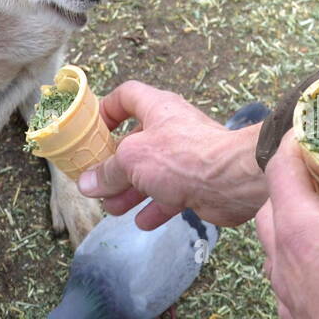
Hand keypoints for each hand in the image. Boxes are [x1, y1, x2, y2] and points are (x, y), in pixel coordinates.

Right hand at [75, 81, 267, 228]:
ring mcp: (185, 156)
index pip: (127, 96)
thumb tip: (86, 183)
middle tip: (98, 183)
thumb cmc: (181, 156)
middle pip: (135, 142)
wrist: (233, 180)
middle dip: (115, 165)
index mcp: (156, 109)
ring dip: (131, 190)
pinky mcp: (197, 182)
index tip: (93, 130)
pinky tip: (142, 222)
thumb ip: (108, 171)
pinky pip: (170, 194)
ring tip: (113, 208)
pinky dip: (155, 207)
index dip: (107, 109)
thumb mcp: (133, 159)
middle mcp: (171, 128)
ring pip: (151, 172)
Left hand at [256, 130, 318, 318]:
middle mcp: (281, 261)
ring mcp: (288, 295)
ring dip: (295, 230)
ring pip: (277, 248)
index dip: (294, 145)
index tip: (311, 133)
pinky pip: (290, 284)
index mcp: (297, 229)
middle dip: (292, 189)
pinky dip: (305, 267)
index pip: (280, 170)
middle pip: (271, 209)